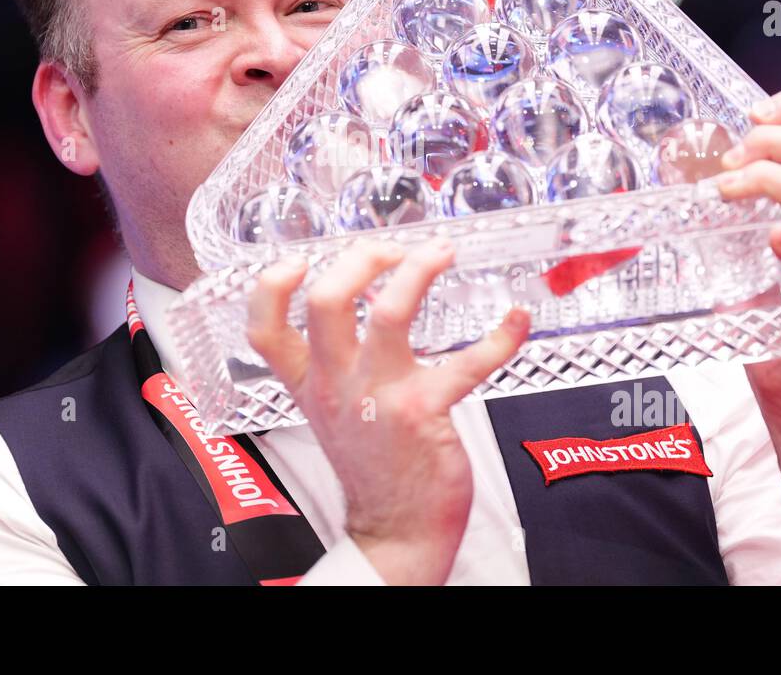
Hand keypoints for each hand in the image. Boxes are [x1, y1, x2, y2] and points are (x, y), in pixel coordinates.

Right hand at [246, 238, 530, 584]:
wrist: (397, 531)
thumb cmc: (373, 463)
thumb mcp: (333, 410)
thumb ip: (337, 361)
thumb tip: (369, 296)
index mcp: (307, 383)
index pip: (262, 329)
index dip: (271, 285)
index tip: (300, 259)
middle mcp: (335, 385)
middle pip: (326, 301)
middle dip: (361, 258)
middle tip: (393, 249)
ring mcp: (378, 397)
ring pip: (386, 315)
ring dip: (418, 271)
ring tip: (441, 252)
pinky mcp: (424, 411)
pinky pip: (466, 362)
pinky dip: (500, 336)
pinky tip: (517, 319)